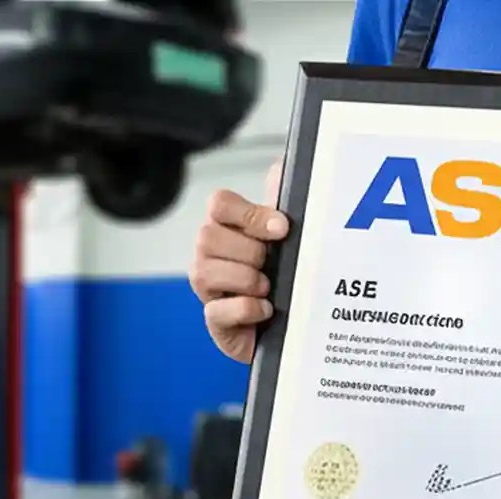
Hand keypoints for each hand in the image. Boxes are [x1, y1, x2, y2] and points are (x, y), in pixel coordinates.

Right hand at [190, 159, 288, 361]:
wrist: (295, 328)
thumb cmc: (288, 279)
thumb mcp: (290, 239)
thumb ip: (283, 203)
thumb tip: (281, 168)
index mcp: (229, 230)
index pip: (219, 204)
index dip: (247, 213)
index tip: (281, 229)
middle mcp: (210, 257)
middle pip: (207, 236)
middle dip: (248, 250)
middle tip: (271, 262)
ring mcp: (209, 290)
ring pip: (204, 272)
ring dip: (245, 278)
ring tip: (268, 287)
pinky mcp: (216, 323)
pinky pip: (216, 311)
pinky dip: (245, 308)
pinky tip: (265, 309)